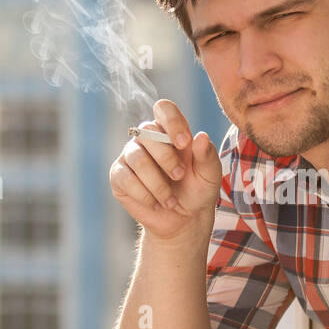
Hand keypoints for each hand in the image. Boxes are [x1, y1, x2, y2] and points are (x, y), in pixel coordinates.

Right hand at [109, 98, 221, 238]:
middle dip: (167, 158)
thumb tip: (201, 136)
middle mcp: (147, 138)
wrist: (183, 219)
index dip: (172, 122)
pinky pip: (126, 179)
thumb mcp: (209, 174)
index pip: (164, 109)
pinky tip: (155, 203)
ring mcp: (130, 155)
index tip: (183, 144)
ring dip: (157, 183)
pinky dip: (144, 195)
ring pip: (137, 158)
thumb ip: (207, 155)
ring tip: (170, 199)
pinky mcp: (118, 175)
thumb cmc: (197, 190)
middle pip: (148, 132)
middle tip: (179, 176)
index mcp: (170, 130)